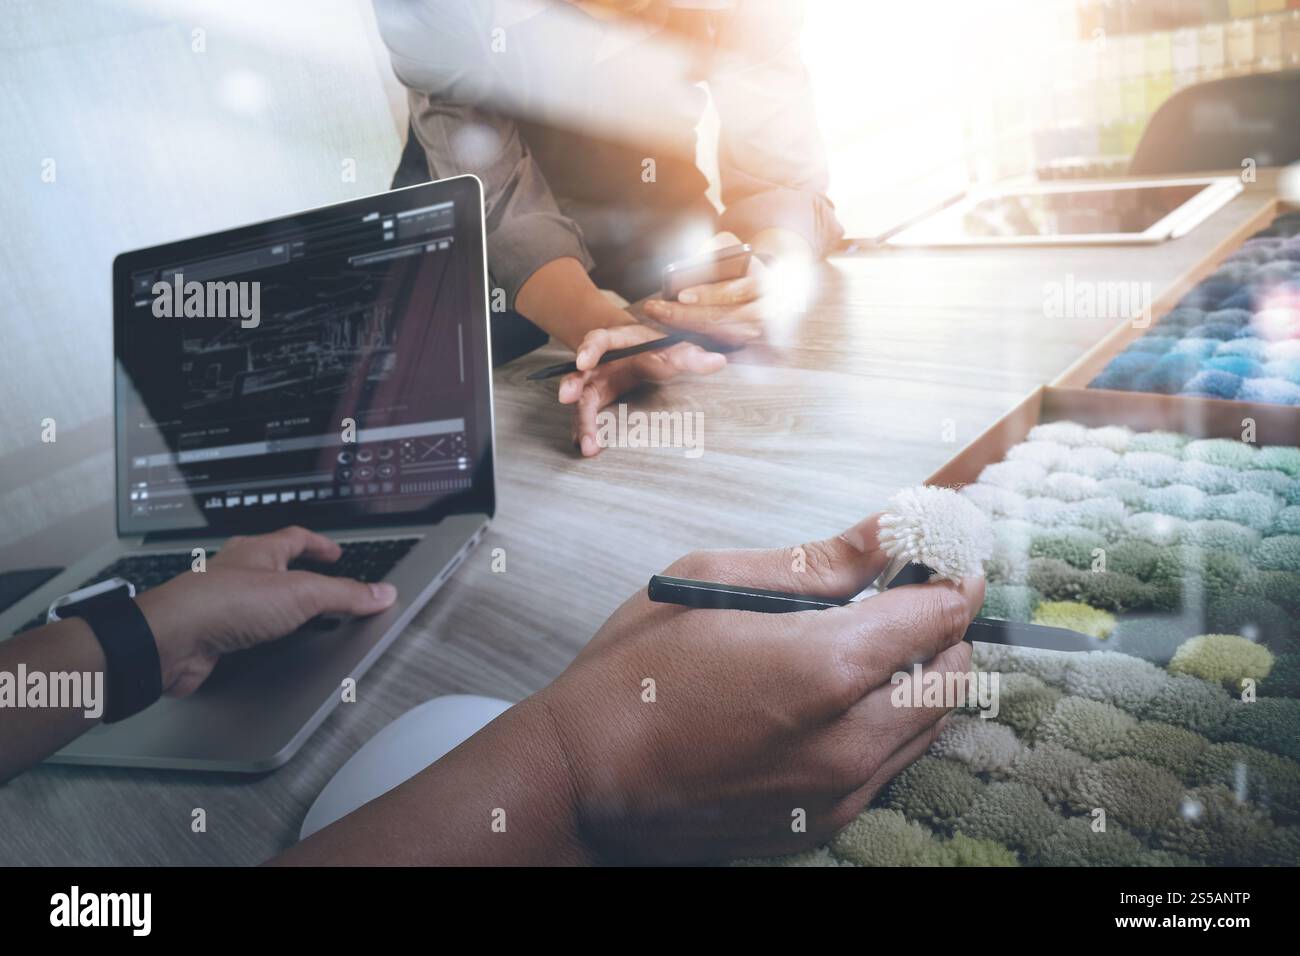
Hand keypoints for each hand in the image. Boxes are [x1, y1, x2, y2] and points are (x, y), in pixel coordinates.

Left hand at [136, 526, 397, 696]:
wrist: (171, 639)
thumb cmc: (222, 603)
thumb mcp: (300, 594)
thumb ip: (344, 594)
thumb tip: (381, 592)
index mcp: (258, 551)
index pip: (295, 538)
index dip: (319, 545)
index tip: (334, 553)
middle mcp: (237, 571)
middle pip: (273, 563)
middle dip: (296, 570)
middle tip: (317, 577)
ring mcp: (222, 601)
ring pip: (255, 595)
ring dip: (277, 602)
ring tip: (297, 613)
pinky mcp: (213, 632)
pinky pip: (243, 627)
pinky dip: (260, 632)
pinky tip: (266, 644)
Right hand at [531, 513, 984, 863]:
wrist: (581, 777)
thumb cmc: (634, 672)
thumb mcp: (716, 583)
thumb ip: (820, 560)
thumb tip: (890, 532)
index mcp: (825, 667)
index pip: (939, 617)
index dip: (954, 581)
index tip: (951, 563)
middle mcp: (848, 741)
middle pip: (952, 679)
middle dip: (944, 632)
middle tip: (911, 602)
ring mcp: (838, 794)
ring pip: (927, 730)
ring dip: (918, 682)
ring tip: (869, 648)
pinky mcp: (819, 825)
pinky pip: (886, 769)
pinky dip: (884, 729)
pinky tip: (834, 703)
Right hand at [559, 322, 725, 456]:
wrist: (643, 352)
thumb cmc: (657, 347)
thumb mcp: (675, 348)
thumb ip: (693, 356)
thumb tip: (718, 362)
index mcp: (614, 341)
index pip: (598, 340)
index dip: (589, 349)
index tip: (583, 360)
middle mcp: (598, 362)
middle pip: (579, 372)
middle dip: (571, 385)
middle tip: (567, 397)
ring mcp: (594, 382)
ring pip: (581, 400)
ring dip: (581, 421)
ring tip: (586, 444)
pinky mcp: (596, 399)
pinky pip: (587, 416)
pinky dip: (586, 431)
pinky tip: (588, 448)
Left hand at [640, 251, 768, 347]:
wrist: (760, 279)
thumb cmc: (738, 262)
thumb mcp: (728, 247)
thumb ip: (714, 251)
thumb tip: (693, 263)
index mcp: (763, 281)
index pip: (734, 291)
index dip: (707, 295)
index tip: (681, 295)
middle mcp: (765, 308)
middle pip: (722, 316)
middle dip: (686, 314)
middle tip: (659, 309)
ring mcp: (758, 328)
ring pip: (718, 332)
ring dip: (686, 326)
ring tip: (660, 315)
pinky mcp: (748, 340)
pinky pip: (719, 342)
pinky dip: (696, 334)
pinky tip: (674, 325)